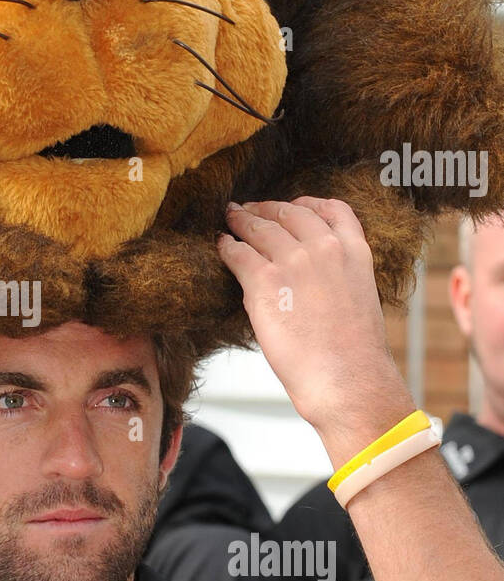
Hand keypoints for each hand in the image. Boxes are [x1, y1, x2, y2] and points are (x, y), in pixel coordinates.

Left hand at [216, 197, 412, 441]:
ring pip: (260, 228)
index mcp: (354, 252)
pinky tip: (221, 244)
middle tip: (251, 209)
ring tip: (231, 218)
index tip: (292, 205)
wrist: (346, 377)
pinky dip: (227, 246)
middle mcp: (325, 248)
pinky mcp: (264, 280)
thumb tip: (312, 275)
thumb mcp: (360, 298)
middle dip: (267, 209)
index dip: (307, 203)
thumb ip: (338, 275)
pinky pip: (238, 252)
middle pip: (289, 213)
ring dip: (242, 221)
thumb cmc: (352, 352)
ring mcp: (293, 261)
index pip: (333, 210)